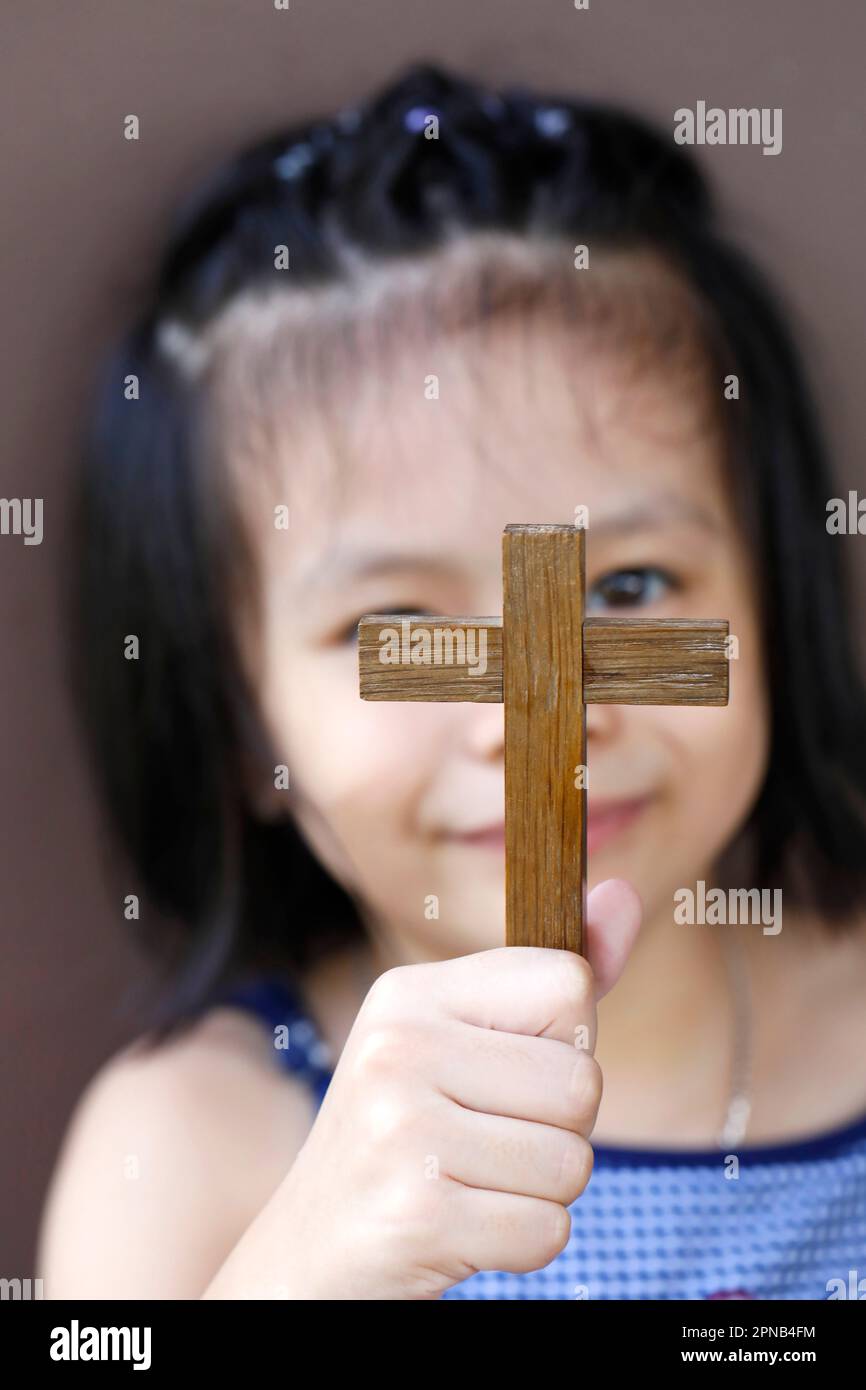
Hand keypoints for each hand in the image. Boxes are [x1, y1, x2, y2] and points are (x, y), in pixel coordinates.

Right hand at [204, 878, 640, 1299]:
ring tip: (468, 1186)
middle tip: (481, 1145)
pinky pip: (548, 1231)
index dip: (562, 1044)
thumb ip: (551, 985)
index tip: (502, 1075)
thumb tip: (624, 894)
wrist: (308, 1256)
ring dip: (540, 1193)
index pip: (569, 984)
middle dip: (557, 1131)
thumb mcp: (462, 1047)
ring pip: (573, 1163)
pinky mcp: (417, 1214)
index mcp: (410, 993)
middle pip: (582, 1081)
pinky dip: (521, 1246)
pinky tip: (460, 1231)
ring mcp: (402, 1130)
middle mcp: (398, 1047)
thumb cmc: (405, 1141)